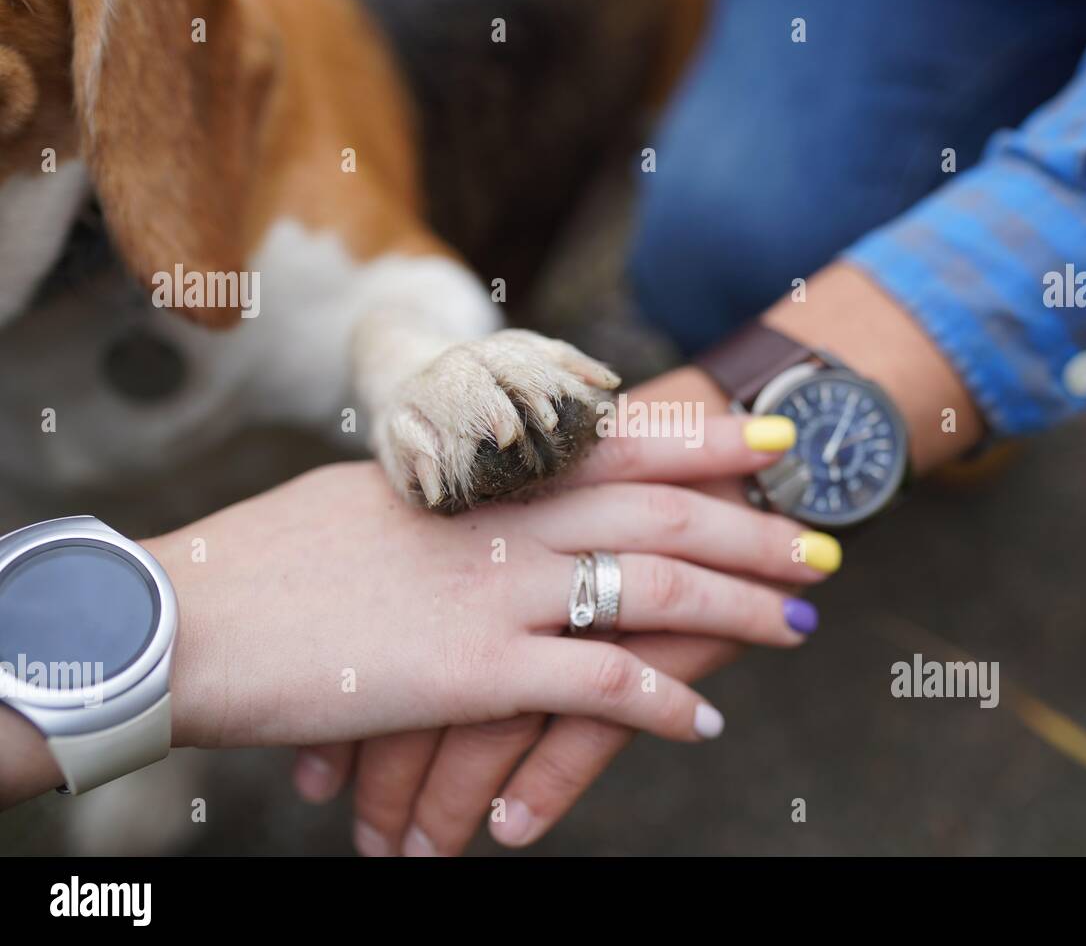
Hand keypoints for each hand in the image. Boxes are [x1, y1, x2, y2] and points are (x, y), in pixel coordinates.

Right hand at [298, 373, 839, 854]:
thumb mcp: (371, 502)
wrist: (192, 618)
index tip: (767, 439)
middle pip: (660, 513)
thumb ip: (444, 500)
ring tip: (795, 627)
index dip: (701, 440)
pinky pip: (600, 684)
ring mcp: (497, 592)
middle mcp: (504, 521)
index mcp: (478, 474)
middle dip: (751, 529)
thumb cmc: (271, 561)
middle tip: (819, 543)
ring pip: (652, 589)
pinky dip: (662, 702)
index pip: (614, 443)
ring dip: (736, 610)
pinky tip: (704, 719)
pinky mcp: (478, 670)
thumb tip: (483, 499)